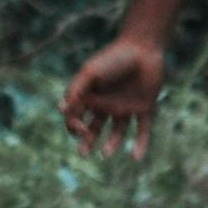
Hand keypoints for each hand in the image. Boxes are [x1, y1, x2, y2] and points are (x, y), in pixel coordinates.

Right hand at [60, 36, 165, 156]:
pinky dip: (141, 144)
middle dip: (87, 142)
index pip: (78, 117)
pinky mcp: (144, 109)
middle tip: (83, 153)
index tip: (78, 127)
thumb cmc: (113, 58)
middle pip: (94, 129)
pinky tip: (136, 158)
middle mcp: (107, 104)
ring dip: (111, 144)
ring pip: (118, 132)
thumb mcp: (89, 73)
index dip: (73, 126)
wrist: (143, 48)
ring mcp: (126, 107)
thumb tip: (63, 111)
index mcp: (92, 96)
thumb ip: (75, 91)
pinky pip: (142, 130)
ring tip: (105, 154)